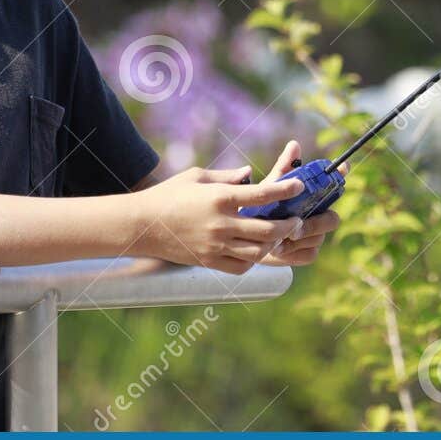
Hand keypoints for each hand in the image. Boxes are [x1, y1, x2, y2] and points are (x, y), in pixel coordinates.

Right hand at [137, 165, 304, 275]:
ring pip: (258, 251)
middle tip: (297, 220)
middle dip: (289, 225)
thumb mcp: (197, 176)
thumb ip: (227, 176)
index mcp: (220, 198)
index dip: (286, 190)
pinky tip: (256, 249)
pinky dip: (253, 259)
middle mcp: (221, 223)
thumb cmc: (168, 194)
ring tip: (280, 236)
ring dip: (274, 244)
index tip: (299, 185)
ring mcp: (216, 245)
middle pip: (268, 229)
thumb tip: (249, 173)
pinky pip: (241, 266)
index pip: (263, 194)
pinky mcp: (209, 261)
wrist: (141, 224)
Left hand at [257, 140, 341, 267]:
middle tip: (293, 229)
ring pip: (318, 238)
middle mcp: (319, 214)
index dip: (341, 175)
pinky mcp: (309, 252)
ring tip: (276, 242)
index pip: (334, 184)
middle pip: (332, 219)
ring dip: (297, 241)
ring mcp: (316, 235)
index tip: (343, 166)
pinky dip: (294, 253)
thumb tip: (295, 145)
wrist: (248, 239)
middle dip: (313, 225)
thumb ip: (282, 170)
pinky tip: (279, 251)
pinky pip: (310, 254)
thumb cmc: (261, 209)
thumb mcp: (268, 189)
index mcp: (312, 196)